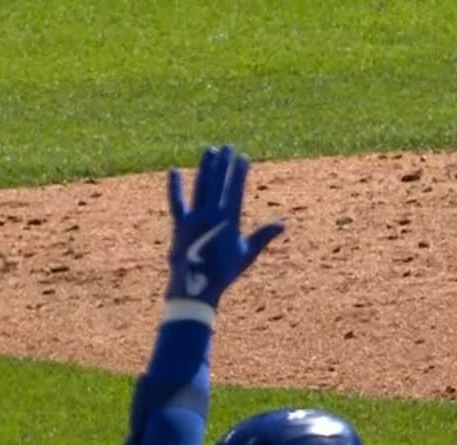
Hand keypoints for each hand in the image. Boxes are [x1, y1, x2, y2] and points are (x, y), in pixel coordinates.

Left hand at [165, 144, 283, 307]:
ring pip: (201, 187)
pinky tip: (174, 171)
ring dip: (205, 168)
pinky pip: (176, 202)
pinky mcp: (179, 224)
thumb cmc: (224, 272)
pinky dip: (175, 187)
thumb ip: (263, 236)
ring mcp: (194, 218)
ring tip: (209, 151)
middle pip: (218, 183)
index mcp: (229, 220)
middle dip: (223, 164)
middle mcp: (211, 215)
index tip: (242, 157)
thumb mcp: (246, 253)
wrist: (197, 286)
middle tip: (227, 147)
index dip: (239, 172)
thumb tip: (282, 224)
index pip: (235, 190)